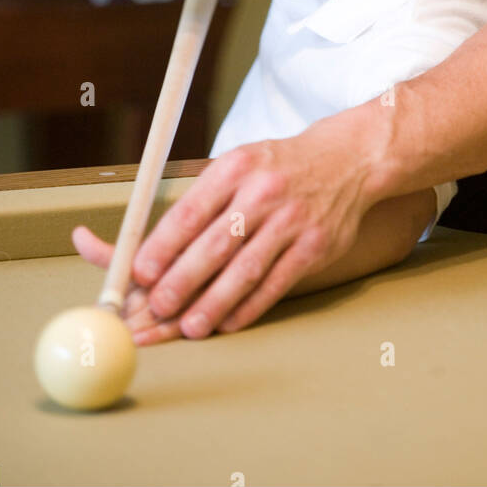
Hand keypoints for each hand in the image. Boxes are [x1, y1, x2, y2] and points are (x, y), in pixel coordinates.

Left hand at [73, 115, 378, 341]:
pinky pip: (277, 282)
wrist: (347, 159)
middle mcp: (264, 191)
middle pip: (216, 244)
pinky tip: (229, 322)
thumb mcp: (238, 166)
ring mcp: (293, 219)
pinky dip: (250, 306)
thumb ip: (203, 203)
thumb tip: (157, 252)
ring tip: (189, 326)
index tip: (140, 273)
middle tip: (157, 308)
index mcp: (236, 167)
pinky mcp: (316, 244)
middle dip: (182, 280)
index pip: (191, 211)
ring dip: (214, 302)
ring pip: (246, 269)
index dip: (163, 246)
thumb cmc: (278, 169)